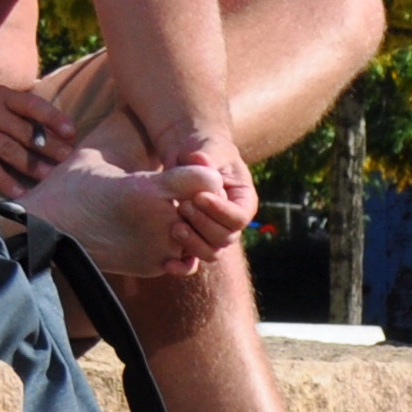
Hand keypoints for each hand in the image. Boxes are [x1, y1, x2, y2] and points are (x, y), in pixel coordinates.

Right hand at [0, 78, 65, 196]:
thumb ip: (11, 109)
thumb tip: (49, 127)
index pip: (31, 105)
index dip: (53, 119)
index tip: (73, 133)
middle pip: (25, 132)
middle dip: (50, 149)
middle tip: (70, 163)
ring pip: (11, 151)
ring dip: (33, 167)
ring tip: (51, 180)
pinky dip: (6, 182)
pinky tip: (20, 193)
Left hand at [162, 129, 255, 251]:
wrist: (186, 155)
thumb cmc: (201, 147)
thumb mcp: (207, 147)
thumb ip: (206, 155)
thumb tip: (201, 161)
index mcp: (243, 201)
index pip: (239, 217)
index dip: (220, 212)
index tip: (198, 196)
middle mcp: (232, 221)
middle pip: (227, 238)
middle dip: (204, 225)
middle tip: (183, 206)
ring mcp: (215, 232)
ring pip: (212, 251)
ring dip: (194, 243)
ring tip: (174, 225)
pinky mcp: (196, 238)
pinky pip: (194, 259)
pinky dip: (182, 264)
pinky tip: (168, 262)